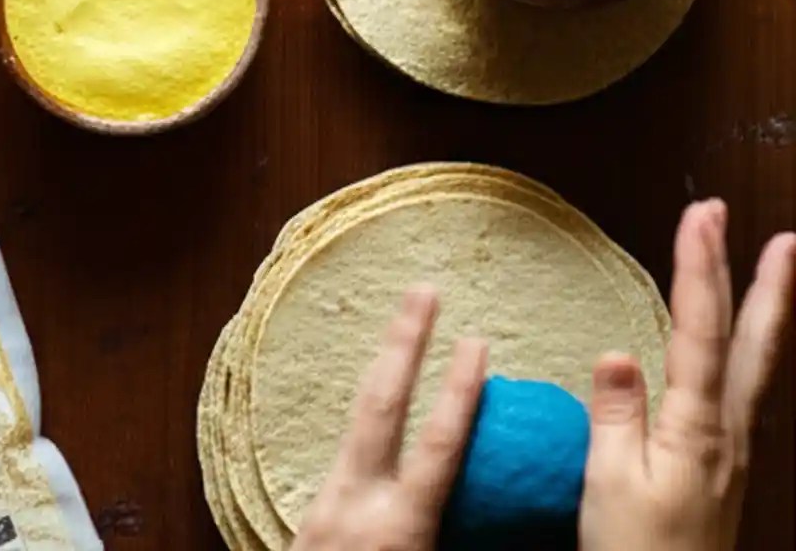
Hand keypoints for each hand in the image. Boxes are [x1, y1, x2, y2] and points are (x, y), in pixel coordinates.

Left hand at [293, 287, 487, 550]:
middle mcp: (355, 500)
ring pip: (355, 419)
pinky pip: (346, 449)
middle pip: (380, 402)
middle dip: (403, 342)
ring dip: (380, 370)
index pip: (437, 444)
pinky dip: (368, 414)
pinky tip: (380, 393)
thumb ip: (461, 534)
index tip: (475, 340)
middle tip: (423, 289)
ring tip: (403, 328)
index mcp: (398, 524)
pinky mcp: (311, 509)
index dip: (460, 391)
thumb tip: (504, 511)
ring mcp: (326, 500)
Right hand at [581, 200, 794, 550]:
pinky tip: (744, 348)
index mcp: (697, 429)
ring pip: (759, 364)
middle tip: (763, 228)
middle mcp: (728, 432)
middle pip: (753, 342)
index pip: (702, 333)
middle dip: (758, 280)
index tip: (699, 215)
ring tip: (775, 269)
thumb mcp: (610, 486)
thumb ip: (616, 418)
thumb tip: (616, 354)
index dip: (700, 270)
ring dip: (766, 309)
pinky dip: (752, 350)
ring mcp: (733, 449)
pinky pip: (746, 391)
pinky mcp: (724, 466)